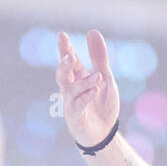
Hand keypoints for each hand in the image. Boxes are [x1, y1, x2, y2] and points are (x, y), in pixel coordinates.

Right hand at [55, 29, 120, 147]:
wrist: (104, 134)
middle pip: (62, 75)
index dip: (64, 49)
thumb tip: (92, 31)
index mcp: (77, 78)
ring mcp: (71, 104)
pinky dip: (86, 98)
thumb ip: (99, 57)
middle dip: (64, 65)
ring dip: (84, 83)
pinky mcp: (76, 118)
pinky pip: (78, 106)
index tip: (62, 36)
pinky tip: (95, 91)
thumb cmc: (101, 105)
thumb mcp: (104, 77)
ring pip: (72, 91)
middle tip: (69, 56)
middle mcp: (71, 90)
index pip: (69, 61)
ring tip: (98, 77)